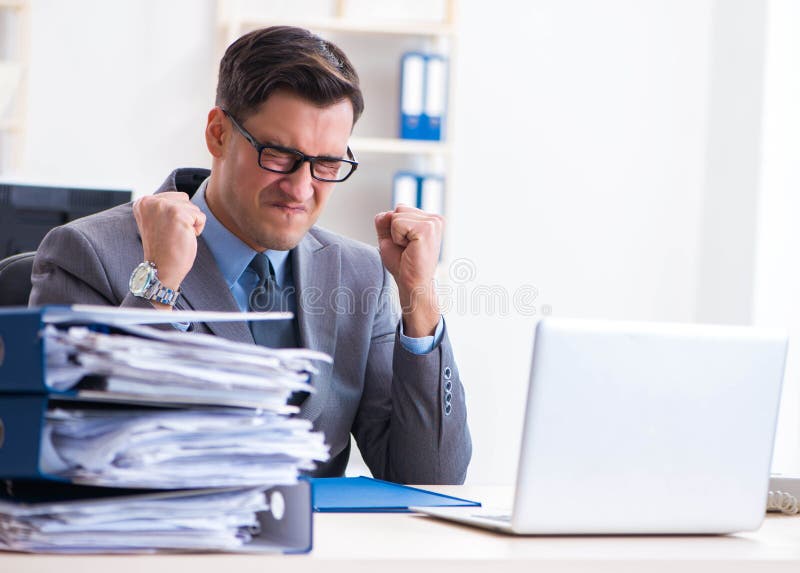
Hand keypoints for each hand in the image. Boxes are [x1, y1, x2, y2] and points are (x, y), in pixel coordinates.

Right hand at [133, 192, 205, 294]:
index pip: (175, 197)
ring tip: (176, 236)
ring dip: (190, 224)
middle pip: (184, 199)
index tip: (164, 230)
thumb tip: (184, 197)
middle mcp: (150, 201)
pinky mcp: (178, 214)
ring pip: (193, 208)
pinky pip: (201, 217)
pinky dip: (197, 229)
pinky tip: (183, 238)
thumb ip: (164, 206)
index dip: (176, 216)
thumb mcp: (158, 220)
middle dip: (184, 217)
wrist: (160, 269)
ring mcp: (164, 206)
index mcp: (143, 201)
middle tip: (171, 234)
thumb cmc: (163, 248)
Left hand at [374, 204, 442, 336]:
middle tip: (407, 248)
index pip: (401, 208)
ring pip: (397, 215)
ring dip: (396, 235)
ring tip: (409, 249)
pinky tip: (409, 249)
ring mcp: (433, 223)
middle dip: (395, 230)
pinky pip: (397, 223)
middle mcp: (435, 219)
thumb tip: (386, 213)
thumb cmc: (403, 265)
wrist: (413, 284)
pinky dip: (397, 238)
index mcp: (431, 220)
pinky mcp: (427, 229)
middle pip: (399, 209)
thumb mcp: (390, 238)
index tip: (406, 245)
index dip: (395, 228)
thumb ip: (385, 222)